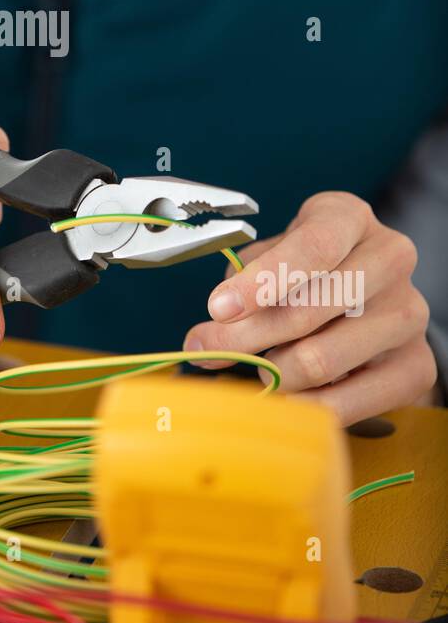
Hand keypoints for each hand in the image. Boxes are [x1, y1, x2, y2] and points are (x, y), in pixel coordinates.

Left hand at [183, 191, 438, 423]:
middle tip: (206, 350)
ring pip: (321, 359)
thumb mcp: (275, 257)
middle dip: (245, 336)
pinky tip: (283, 396)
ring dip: (273, 373)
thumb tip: (208, 334)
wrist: (372, 303)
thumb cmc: (311, 271)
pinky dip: (303, 404)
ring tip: (258, 369)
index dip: (262, 281)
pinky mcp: (417, 367)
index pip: (312, 247)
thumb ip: (243, 285)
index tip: (218, 308)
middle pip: (309, 309)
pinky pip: (347, 401)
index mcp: (351, 218)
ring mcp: (408, 314)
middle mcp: (390, 258)